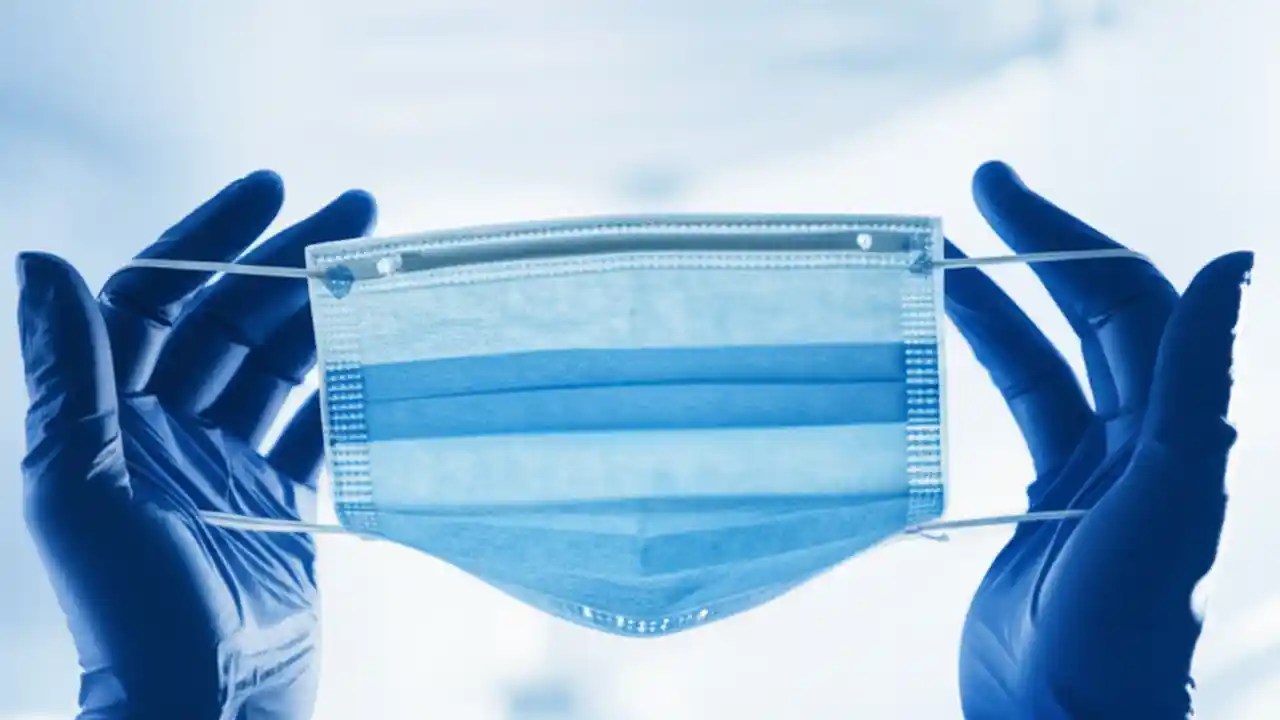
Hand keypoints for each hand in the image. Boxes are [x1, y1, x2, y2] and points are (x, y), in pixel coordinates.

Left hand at [18, 171, 375, 718]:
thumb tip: (38, 259)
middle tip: (360, 210)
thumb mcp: (80, 489)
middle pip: (228, 325)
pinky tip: (382, 351)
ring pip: (279, 368)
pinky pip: (317, 427)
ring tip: (383, 269)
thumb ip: (68, 377)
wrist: (208, 708)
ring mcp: (226, 466)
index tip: (269, 189)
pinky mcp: (280, 503)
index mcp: (107, 421)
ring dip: (324, 315)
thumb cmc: (132, 611)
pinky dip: (347, 387)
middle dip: (286, 264)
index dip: (205, 242)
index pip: (152, 302)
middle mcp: (164, 432)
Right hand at [949, 162, 1249, 717]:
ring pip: (1042, 365)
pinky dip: (984, 372)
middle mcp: (1142, 439)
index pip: (1127, 303)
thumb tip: (1230, 260)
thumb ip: (1193, 378)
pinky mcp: (1043, 505)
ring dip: (995, 308)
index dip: (1070, 242)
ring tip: (932, 263)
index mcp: (1178, 428)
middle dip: (1034, 253)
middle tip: (972, 195)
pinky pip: (1018, 417)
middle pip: (1087, 320)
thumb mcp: (1167, 492)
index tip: (1002, 196)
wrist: (1062, 719)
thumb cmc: (1124, 620)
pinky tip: (946, 347)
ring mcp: (1091, 471)